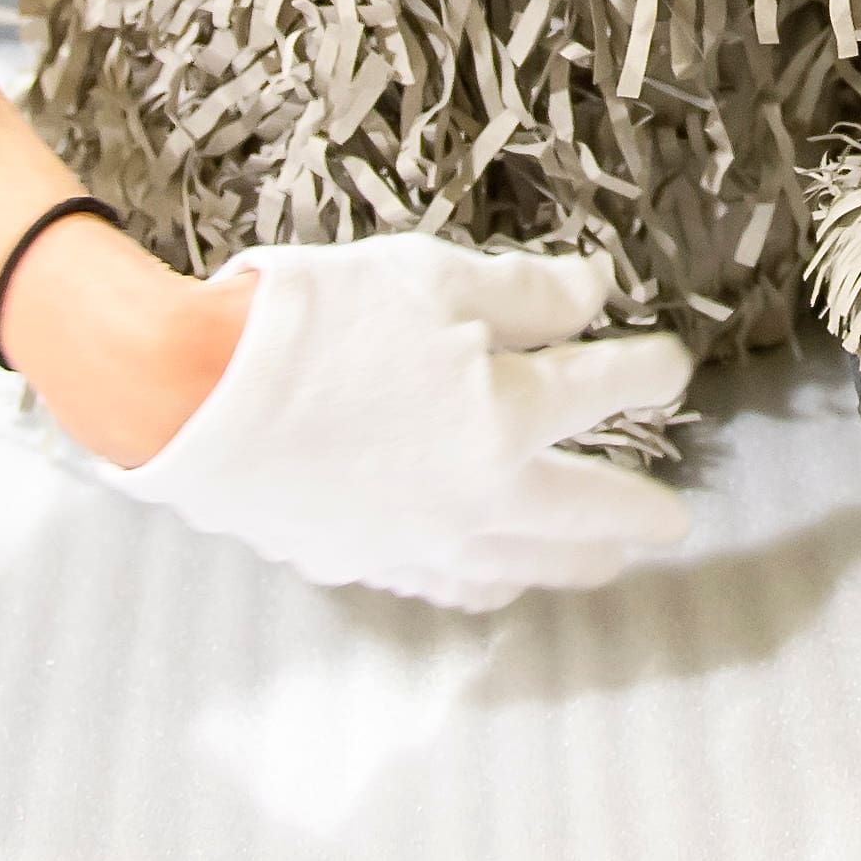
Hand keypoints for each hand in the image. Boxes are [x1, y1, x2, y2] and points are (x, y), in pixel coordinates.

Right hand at [49, 235, 694, 610]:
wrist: (189, 395)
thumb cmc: (312, 319)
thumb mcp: (429, 275)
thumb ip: (525, 293)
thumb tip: (593, 295)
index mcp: (508, 417)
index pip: (606, 389)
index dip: (649, 369)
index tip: (670, 363)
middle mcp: (482, 497)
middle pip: (588, 513)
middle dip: (638, 513)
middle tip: (672, 525)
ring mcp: (424, 540)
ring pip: (528, 566)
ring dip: (577, 563)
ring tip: (604, 563)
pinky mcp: (367, 561)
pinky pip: (454, 586)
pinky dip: (494, 584)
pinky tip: (497, 580)